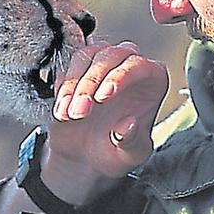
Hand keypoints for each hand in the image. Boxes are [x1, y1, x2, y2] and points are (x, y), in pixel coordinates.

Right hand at [41, 41, 166, 201]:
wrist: (86, 158)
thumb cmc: (116, 152)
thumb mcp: (130, 156)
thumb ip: (131, 142)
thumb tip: (127, 126)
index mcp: (152, 80)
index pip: (139, 65)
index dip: (119, 76)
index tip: (102, 97)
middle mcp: (128, 66)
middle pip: (110, 55)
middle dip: (91, 82)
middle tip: (80, 112)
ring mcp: (101, 65)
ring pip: (85, 56)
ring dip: (74, 85)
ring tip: (70, 116)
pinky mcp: (75, 69)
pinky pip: (66, 67)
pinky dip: (61, 89)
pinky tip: (62, 113)